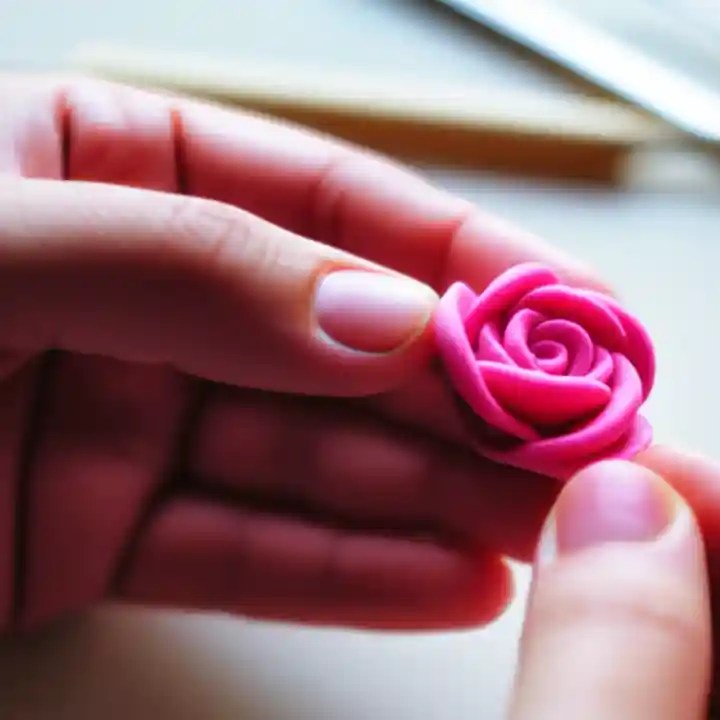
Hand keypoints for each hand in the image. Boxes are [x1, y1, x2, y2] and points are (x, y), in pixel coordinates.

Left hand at [0, 74, 603, 630]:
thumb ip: (193, 269)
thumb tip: (384, 321)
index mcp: (113, 170)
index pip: (330, 204)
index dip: (465, 257)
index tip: (574, 305)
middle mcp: (141, 295)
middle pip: (347, 347)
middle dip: (477, 398)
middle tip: (586, 439)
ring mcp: (123, 420)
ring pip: (316, 461)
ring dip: (442, 497)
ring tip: (549, 522)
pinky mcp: (95, 538)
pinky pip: (245, 556)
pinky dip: (351, 576)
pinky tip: (451, 580)